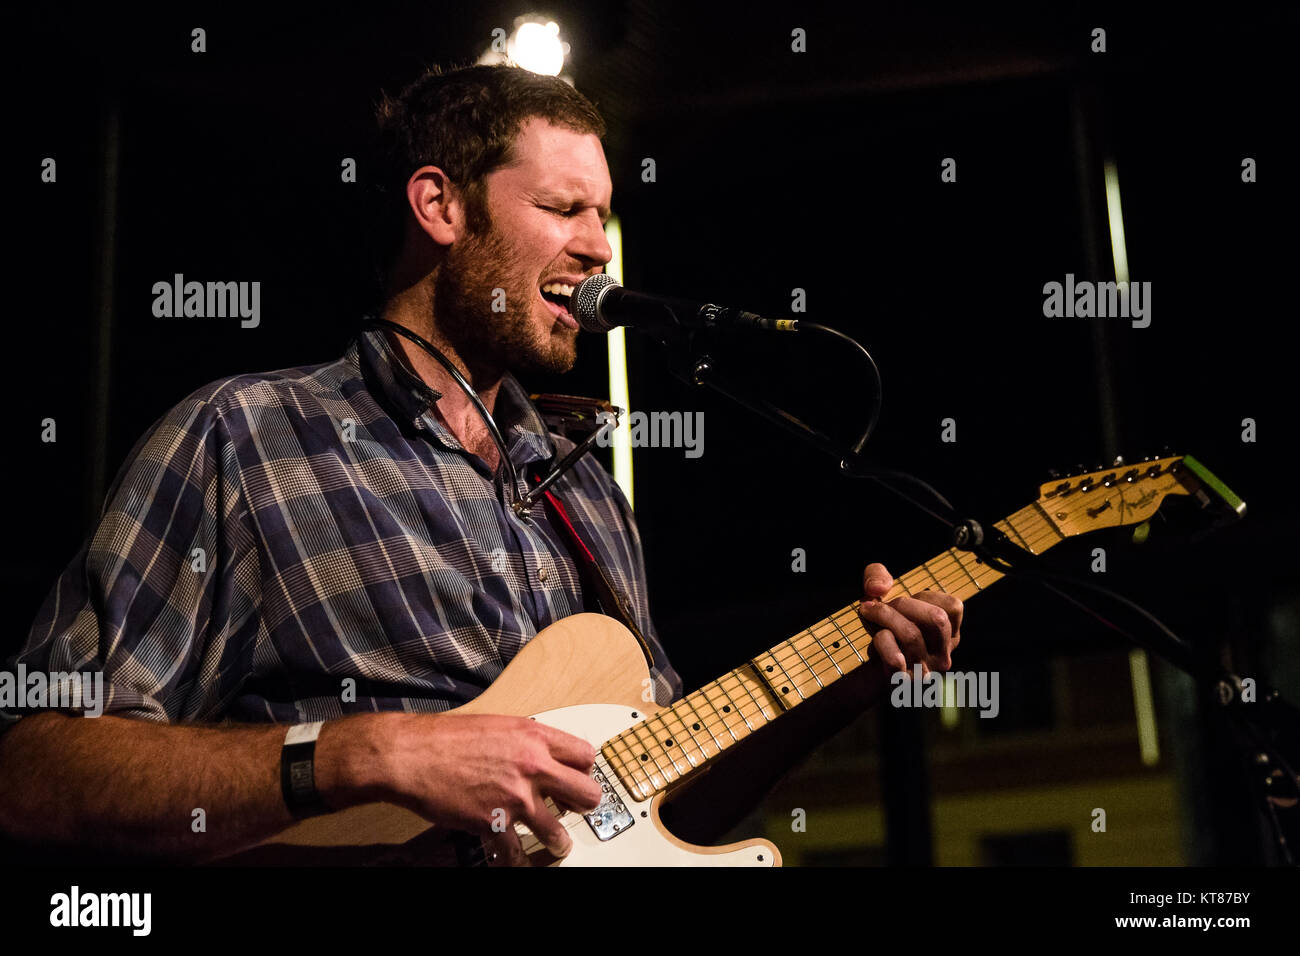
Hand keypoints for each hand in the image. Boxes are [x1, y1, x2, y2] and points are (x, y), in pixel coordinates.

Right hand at [382, 713, 602, 864]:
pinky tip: (516, 859)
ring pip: (558, 832)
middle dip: (585, 806)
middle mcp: (533, 766)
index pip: (586, 756)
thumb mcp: (499, 725)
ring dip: (558, 843)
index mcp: (535, 737)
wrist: (414, 756)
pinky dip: (516, 859)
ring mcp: (516, 797)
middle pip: (587, 794)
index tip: (579, 780)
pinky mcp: (495, 822)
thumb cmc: (448, 738)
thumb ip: (527, 742)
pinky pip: (516, 852)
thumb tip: (544, 755)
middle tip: (576, 810)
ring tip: (557, 846)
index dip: (585, 771)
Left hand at [857, 562, 961, 677]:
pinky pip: (895, 659)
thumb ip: (876, 575)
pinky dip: (881, 643)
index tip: (903, 600)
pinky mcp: (903, 683)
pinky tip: (873, 640)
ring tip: (868, 615)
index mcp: (948, 635)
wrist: (856, 668)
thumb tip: (877, 589)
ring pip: (913, 635)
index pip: (953, 607)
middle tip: (880, 606)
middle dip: (903, 604)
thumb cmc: (875, 626)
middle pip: (937, 619)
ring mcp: (925, 671)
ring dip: (884, 617)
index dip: (925, 595)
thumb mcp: (878, 593)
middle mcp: (942, 655)